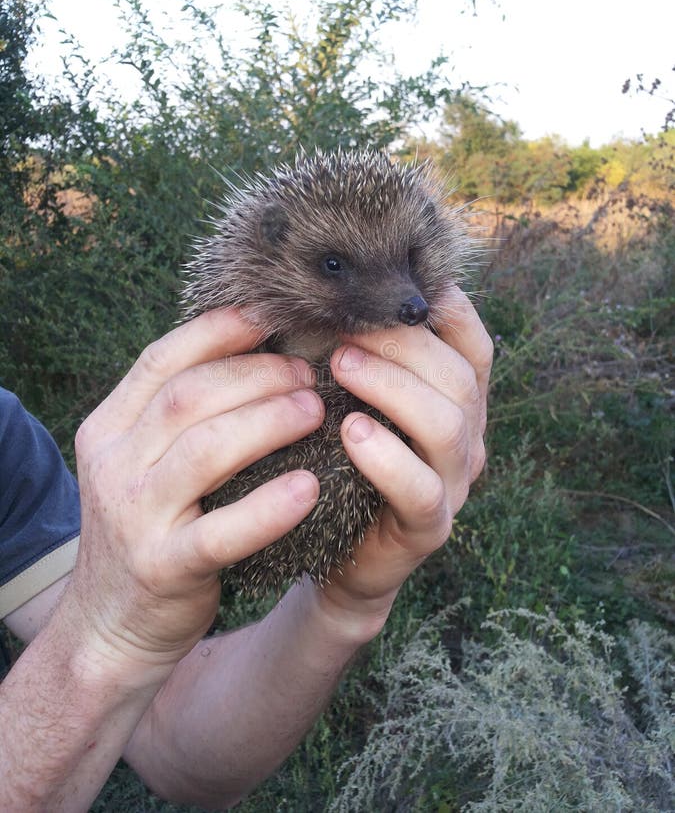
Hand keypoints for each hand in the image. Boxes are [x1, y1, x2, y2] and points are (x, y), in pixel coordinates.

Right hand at [66, 308, 323, 674]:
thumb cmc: (148, 528)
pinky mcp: (163, 568)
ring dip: (268, 422)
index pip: (161, 360)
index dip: (218, 332)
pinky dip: (268, 506)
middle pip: (189, 396)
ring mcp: (134, 517)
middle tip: (308, 373)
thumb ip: (178, 415)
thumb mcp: (144, 463)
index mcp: (109, 429)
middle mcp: (114, 465)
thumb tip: (251, 351)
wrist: (109, 625)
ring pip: (206, 450)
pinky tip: (309, 486)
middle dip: (257, 374)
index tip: (268, 318)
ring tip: (315, 410)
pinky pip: (221, 530)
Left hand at [318, 287, 491, 634]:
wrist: (334, 554)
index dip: (446, 309)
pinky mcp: (431, 527)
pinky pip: (421, 489)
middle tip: (343, 333)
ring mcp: (455, 484)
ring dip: (392, 388)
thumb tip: (330, 294)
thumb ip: (361, 356)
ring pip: (447, 425)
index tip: (396, 287)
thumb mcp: (353, 401)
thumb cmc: (340, 462)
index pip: (473, 342)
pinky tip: (350, 433)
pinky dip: (387, 457)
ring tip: (341, 367)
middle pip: (458, 376)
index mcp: (457, 401)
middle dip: (401, 344)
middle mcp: (467, 437)